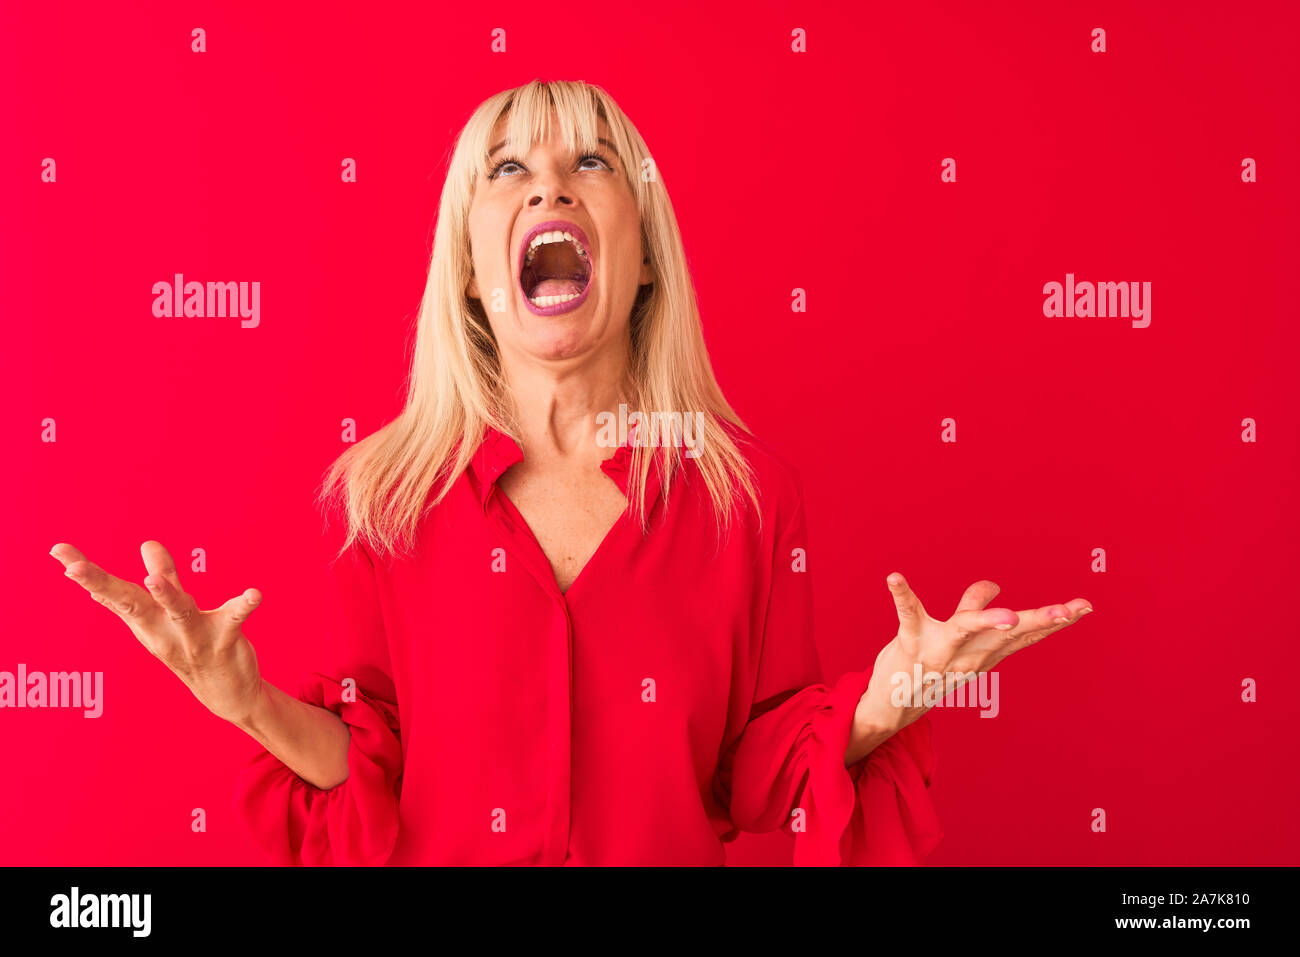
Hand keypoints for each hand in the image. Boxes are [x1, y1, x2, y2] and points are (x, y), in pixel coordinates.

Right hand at [49, 541, 265, 724]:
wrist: (224, 694)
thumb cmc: (190, 647)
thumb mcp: (170, 615)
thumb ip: (163, 577)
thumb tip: (147, 543)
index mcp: (145, 622)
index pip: (111, 594)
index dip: (85, 574)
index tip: (58, 550)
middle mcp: (163, 630)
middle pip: (131, 604)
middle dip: (102, 585)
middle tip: (74, 567)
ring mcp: (194, 637)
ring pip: (179, 613)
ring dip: (166, 595)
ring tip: (153, 579)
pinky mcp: (225, 639)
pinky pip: (235, 618)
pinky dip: (244, 605)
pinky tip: (255, 594)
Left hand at [848, 573, 1092, 758]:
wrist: (892, 706)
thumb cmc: (928, 666)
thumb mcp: (958, 640)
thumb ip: (974, 609)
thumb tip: (994, 584)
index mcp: (984, 652)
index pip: (1025, 634)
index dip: (1055, 622)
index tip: (1085, 607)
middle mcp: (968, 654)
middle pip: (1008, 634)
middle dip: (1039, 622)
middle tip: (1069, 611)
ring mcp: (938, 649)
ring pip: (964, 629)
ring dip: (985, 620)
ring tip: (1006, 614)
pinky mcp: (909, 643)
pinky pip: (906, 615)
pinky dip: (901, 594)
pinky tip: (894, 577)